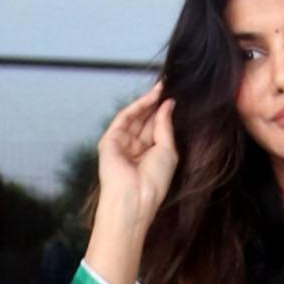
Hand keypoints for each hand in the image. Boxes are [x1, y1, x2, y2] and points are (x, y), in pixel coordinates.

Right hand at [97, 80, 178, 231]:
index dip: (163, 113)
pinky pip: (124, 119)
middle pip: (145, 121)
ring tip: (162, 87)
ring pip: (135, 117)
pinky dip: (137, 106)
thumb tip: (168, 103)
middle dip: (155, 104)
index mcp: (148, 156)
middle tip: (169, 85)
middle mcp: (134, 149)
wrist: (135, 197)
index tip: (174, 97)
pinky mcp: (110, 140)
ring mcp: (121, 144)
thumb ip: (165, 126)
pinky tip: (150, 97)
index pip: (155, 129)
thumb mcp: (167, 151)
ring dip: (147, 102)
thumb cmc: (154, 182)